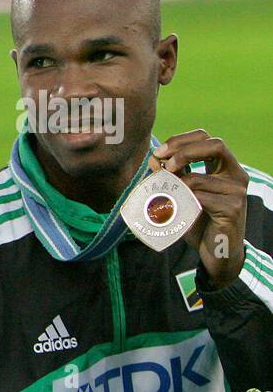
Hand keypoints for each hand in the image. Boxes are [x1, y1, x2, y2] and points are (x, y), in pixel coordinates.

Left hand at [152, 129, 247, 288]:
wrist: (216, 252)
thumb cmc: (199, 221)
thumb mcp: (184, 195)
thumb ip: (175, 176)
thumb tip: (155, 159)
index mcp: (224, 167)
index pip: (206, 138)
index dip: (181, 140)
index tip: (159, 153)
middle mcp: (235, 175)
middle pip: (215, 145)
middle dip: (184, 150)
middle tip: (164, 164)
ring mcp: (237, 191)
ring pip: (199, 178)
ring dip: (174, 186)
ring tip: (163, 197)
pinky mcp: (233, 209)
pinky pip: (200, 199)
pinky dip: (182, 203)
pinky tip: (174, 210)